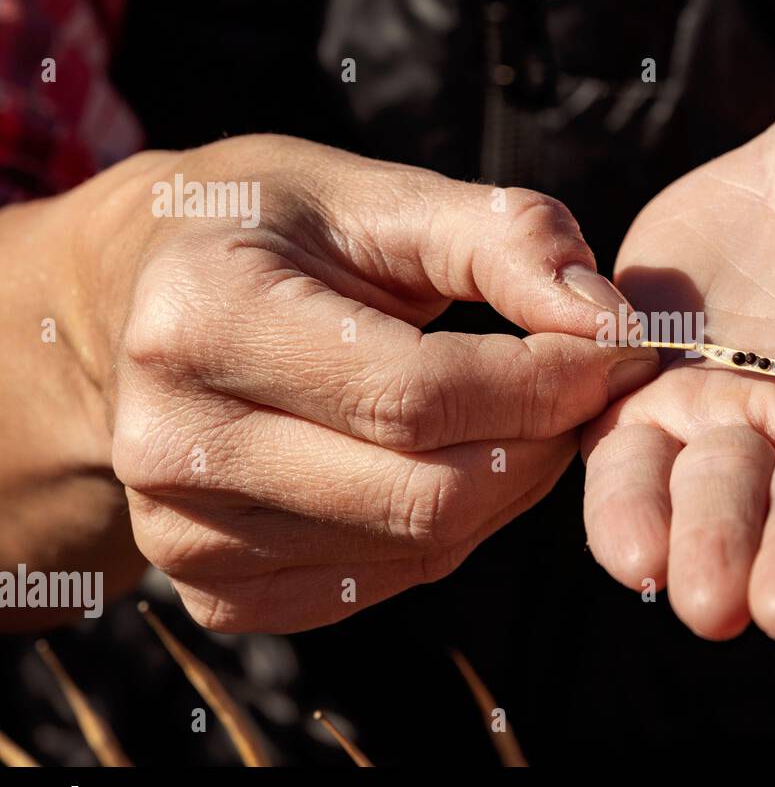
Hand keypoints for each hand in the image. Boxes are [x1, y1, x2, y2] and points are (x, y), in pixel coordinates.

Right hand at [55, 134, 654, 631]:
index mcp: (202, 318)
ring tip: (525, 417)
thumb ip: (504, 238)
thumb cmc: (270, 233)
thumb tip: (612, 322)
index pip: (417, 395)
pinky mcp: (210, 591)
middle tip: (589, 390)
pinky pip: (380, 585)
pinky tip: (455, 464)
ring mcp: (182, 534)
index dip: (547, 382)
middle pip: (424, 492)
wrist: (140, 307)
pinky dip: (451, 532)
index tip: (623, 351)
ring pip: (416, 549)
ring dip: (509, 487)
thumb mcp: (377, 196)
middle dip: (543, 442)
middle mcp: (172, 442)